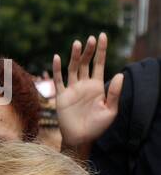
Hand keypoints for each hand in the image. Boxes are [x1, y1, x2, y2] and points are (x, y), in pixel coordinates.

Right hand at [53, 32, 122, 149]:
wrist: (80, 138)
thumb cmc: (97, 126)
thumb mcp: (110, 110)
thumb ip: (114, 93)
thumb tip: (119, 75)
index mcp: (97, 86)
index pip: (99, 64)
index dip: (101, 50)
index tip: (102, 36)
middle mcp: (84, 85)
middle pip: (86, 63)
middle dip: (88, 51)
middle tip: (90, 38)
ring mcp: (72, 89)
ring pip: (72, 68)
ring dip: (74, 56)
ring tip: (77, 43)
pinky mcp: (61, 96)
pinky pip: (58, 80)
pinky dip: (57, 69)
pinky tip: (57, 57)